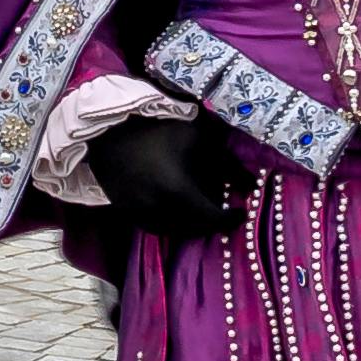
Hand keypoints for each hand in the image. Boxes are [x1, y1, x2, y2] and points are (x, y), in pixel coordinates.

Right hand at [81, 111, 253, 241]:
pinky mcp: (126, 212)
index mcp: (178, 192)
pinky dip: (170, 224)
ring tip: (199, 211)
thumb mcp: (200, 140)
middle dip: (211, 222)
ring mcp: (139, 213)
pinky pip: (155, 227)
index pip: (212, 219)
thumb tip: (251, 186)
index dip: (231, 219)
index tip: (241, 213)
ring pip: (174, 232)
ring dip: (191, 226)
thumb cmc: (159, 130)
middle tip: (222, 211)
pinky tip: (175, 209)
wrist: (110, 129)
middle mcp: (158, 209)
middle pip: (194, 228)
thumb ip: (229, 165)